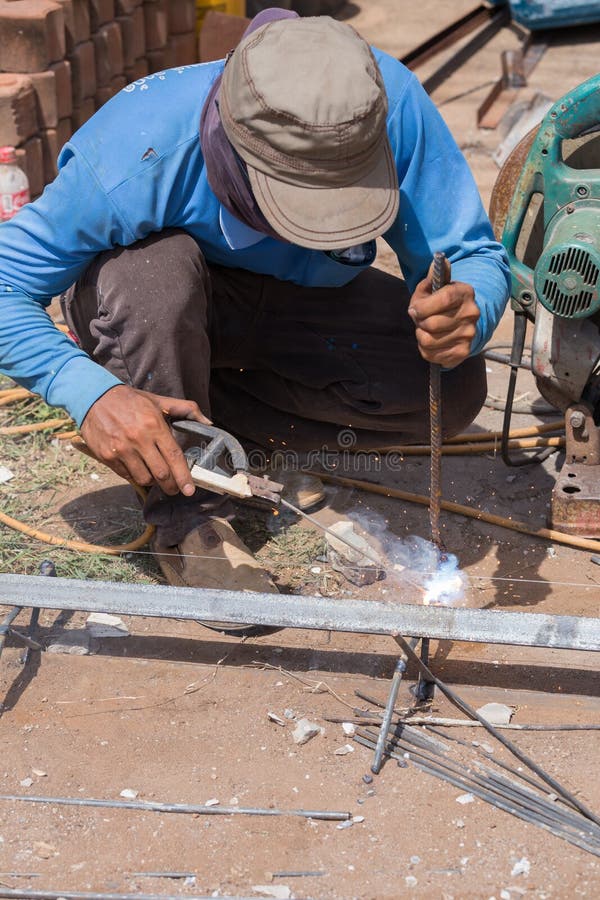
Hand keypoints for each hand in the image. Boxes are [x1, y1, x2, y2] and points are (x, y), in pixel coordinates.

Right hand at [80, 385, 210, 494]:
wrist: (94, 396)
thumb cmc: (130, 400)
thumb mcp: (158, 401)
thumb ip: (185, 410)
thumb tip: (208, 422)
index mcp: (154, 426)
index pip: (174, 457)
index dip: (184, 477)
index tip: (189, 489)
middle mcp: (138, 439)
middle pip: (161, 474)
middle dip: (170, 486)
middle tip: (174, 489)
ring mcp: (121, 449)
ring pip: (144, 478)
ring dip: (152, 481)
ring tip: (154, 476)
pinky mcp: (107, 456)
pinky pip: (126, 475)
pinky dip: (135, 476)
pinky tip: (138, 469)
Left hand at [408, 267, 479, 368]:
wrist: (460, 321)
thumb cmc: (440, 301)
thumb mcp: (435, 286)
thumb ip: (434, 275)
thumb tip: (438, 260)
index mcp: (465, 292)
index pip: (443, 299)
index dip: (422, 307)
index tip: (414, 309)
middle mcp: (472, 313)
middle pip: (432, 324)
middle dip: (419, 322)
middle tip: (420, 319)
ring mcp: (469, 334)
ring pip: (428, 341)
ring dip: (421, 336)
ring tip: (426, 329)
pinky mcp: (463, 352)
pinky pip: (431, 355)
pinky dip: (426, 349)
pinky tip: (432, 341)